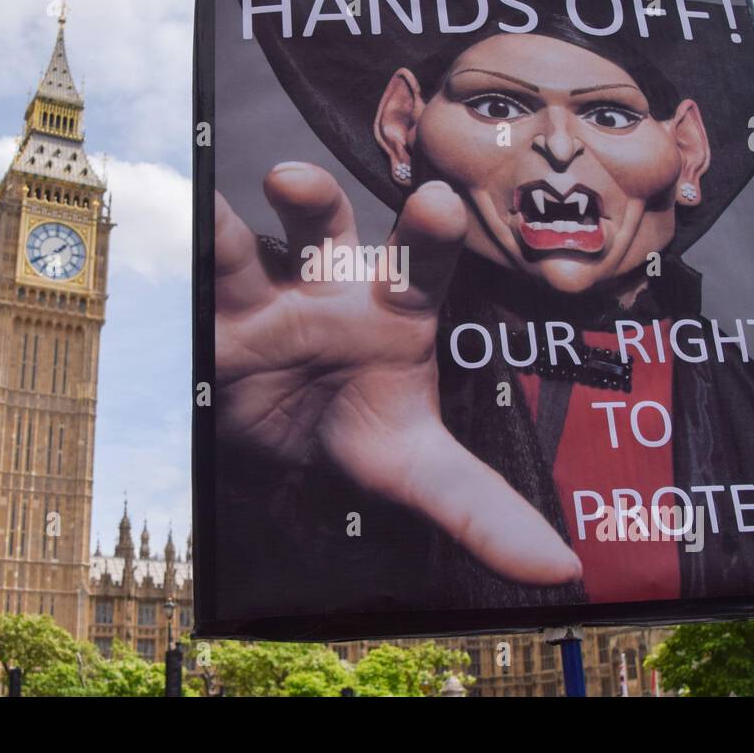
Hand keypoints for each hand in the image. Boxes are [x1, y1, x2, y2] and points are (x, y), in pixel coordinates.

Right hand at [214, 162, 580, 585]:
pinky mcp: (225, 309)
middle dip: (324, 201)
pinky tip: (192, 210)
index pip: (421, 268)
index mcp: (396, 311)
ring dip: (267, 209)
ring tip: (275, 184)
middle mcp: (340, 285)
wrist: (279, 444)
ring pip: (271, 236)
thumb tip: (561, 571)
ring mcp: (280, 290)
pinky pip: (212, 266)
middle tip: (315, 182)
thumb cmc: (358, 431)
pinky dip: (202, 236)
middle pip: (338, 232)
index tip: (440, 204)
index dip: (429, 237)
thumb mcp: (416, 470)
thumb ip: (482, 508)